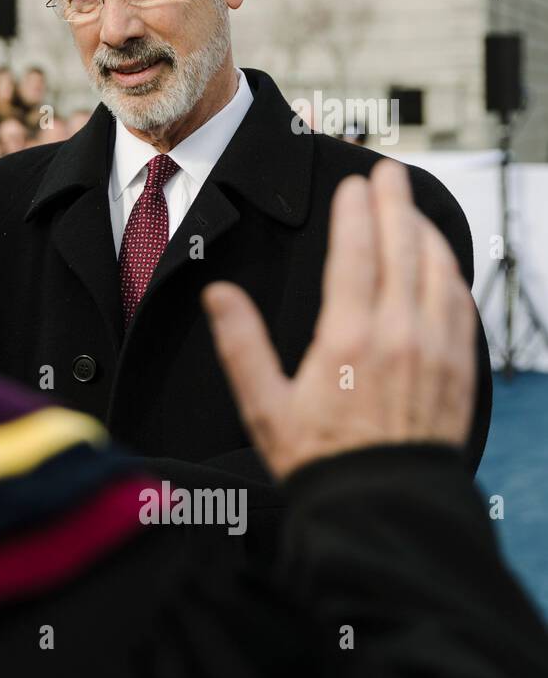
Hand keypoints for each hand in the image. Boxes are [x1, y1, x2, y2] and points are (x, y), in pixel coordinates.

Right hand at [202, 161, 475, 480]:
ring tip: (410, 206)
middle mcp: (398, 336)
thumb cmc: (317, 459)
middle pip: (402, 249)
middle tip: (387, 171)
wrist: (381, 507)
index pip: (355, 255)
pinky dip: (450, 271)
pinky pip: (460, 303)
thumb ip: (241, 345)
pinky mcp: (459, 368)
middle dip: (394, 203)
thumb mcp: (264, 406)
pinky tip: (439, 262)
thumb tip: (217, 294)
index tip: (353, 184)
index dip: (355, 213)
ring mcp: (436, 350)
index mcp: (347, 340)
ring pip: (437, 270)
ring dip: (425, 231)